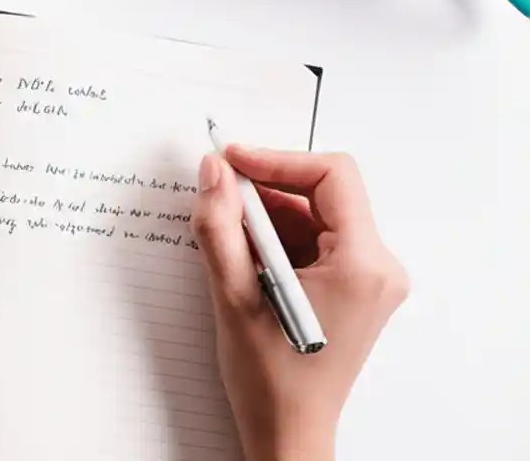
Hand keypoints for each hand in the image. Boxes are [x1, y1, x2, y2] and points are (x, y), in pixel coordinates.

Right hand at [191, 147, 408, 460]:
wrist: (288, 432)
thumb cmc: (270, 380)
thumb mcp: (232, 294)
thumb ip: (219, 224)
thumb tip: (214, 171)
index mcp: (363, 266)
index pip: (332, 177)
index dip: (277, 160)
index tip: (232, 160)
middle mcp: (379, 268)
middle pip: (324, 194)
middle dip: (267, 190)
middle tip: (218, 193)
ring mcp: (370, 279)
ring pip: (316, 217)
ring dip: (268, 217)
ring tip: (226, 238)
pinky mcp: (354, 288)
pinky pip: (315, 240)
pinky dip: (277, 239)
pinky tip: (244, 257)